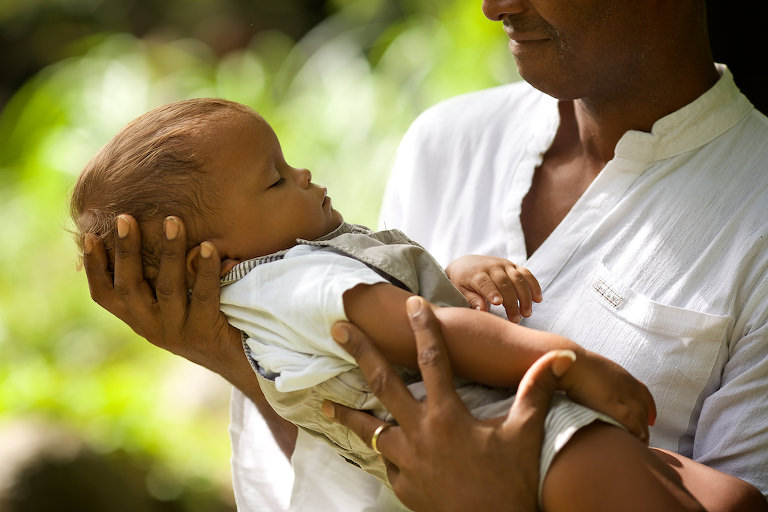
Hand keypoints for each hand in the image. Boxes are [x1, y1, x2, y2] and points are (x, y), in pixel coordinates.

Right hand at [82, 214, 239, 372]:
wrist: (237, 360)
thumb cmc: (206, 320)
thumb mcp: (175, 302)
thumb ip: (157, 278)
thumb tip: (150, 228)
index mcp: (139, 318)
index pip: (105, 295)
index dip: (94, 267)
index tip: (88, 236)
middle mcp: (151, 327)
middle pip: (130, 287)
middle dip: (126, 251)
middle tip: (125, 217)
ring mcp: (177, 333)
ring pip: (167, 288)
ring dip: (169, 252)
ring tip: (173, 221)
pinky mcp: (204, 335)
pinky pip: (204, 297)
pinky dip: (206, 270)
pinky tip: (208, 247)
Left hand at [323, 296, 574, 511]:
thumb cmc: (511, 484)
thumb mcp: (525, 434)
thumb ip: (536, 392)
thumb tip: (560, 357)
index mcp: (447, 416)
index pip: (434, 360)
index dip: (425, 328)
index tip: (413, 304)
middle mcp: (420, 434)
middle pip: (383, 384)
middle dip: (360, 352)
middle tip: (338, 330)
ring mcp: (407, 462)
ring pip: (370, 431)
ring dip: (348, 416)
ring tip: (324, 406)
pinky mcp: (403, 487)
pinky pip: (385, 464)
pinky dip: (380, 453)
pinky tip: (376, 449)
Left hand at [446, 255, 541, 322]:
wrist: (466, 263)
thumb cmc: (462, 282)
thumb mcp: (460, 291)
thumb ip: (471, 300)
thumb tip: (482, 311)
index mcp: (476, 274)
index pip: (486, 283)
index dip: (492, 292)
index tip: (498, 303)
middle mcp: (492, 267)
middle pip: (505, 283)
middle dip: (512, 301)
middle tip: (516, 319)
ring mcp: (504, 265)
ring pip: (518, 278)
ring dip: (525, 296)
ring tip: (527, 313)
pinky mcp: (513, 266)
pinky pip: (526, 274)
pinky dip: (534, 285)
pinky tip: (538, 299)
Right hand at [561, 350, 656, 443]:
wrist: (569, 363)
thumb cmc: (572, 365)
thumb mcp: (591, 368)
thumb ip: (597, 379)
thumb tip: (591, 386)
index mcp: (622, 376)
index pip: (644, 393)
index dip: (650, 408)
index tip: (652, 419)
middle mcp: (627, 385)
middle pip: (644, 408)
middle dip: (645, 423)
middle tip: (643, 437)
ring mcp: (623, 396)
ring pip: (641, 419)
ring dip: (642, 432)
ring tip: (639, 444)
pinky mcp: (617, 407)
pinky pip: (633, 425)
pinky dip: (635, 434)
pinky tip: (633, 441)